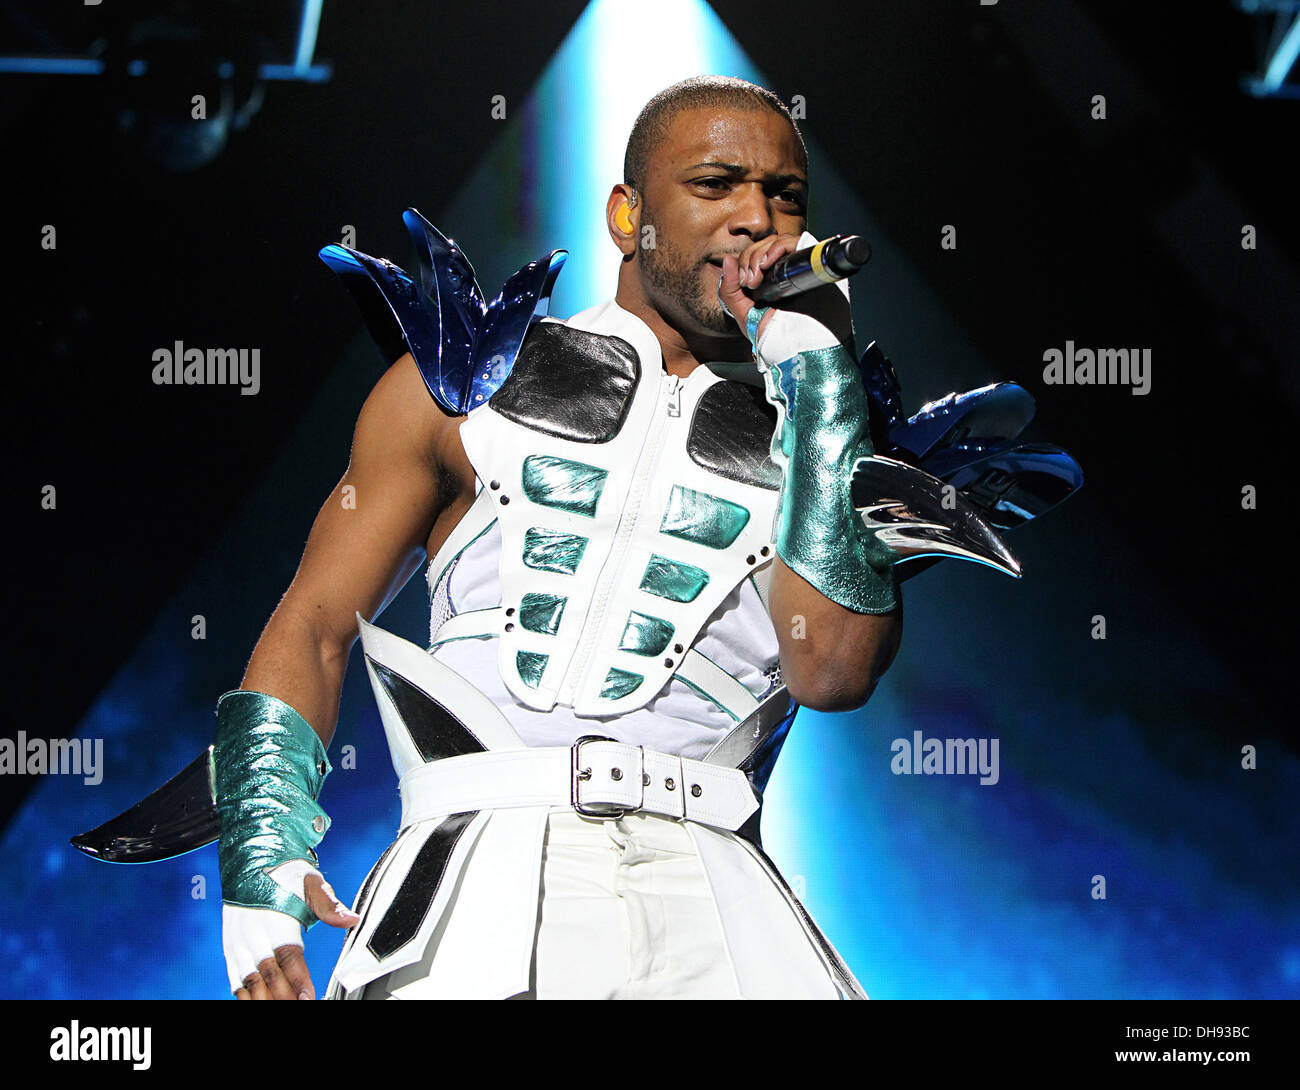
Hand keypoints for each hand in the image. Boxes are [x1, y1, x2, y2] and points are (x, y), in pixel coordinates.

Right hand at [233, 872, 359, 1000]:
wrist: (252, 861)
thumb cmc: (286, 874)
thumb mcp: (313, 883)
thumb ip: (330, 906)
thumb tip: (352, 920)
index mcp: (276, 918)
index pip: (288, 956)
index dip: (297, 980)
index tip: (308, 998)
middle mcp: (253, 933)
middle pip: (268, 974)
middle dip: (282, 996)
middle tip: (298, 1007)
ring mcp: (238, 942)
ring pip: (248, 981)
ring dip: (262, 1000)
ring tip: (279, 1009)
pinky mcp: (230, 948)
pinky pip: (234, 978)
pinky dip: (244, 996)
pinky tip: (257, 1004)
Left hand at [715, 233, 853, 351]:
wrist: (795, 347)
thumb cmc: (774, 336)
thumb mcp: (743, 313)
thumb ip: (730, 289)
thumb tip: (728, 260)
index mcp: (771, 279)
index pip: (757, 253)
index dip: (746, 260)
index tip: (744, 281)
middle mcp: (786, 271)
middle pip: (766, 244)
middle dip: (751, 258)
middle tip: (749, 282)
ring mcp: (799, 268)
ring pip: (778, 241)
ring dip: (761, 254)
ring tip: (757, 278)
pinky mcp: (811, 266)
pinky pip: (796, 242)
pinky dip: (777, 247)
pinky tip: (768, 263)